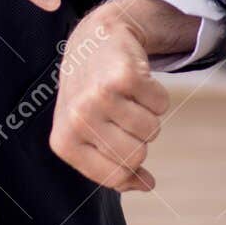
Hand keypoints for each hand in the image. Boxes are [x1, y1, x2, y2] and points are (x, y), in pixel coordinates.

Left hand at [49, 5, 171, 191]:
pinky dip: (156, 94)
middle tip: (122, 113)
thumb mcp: (89, 133)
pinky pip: (161, 105)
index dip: (129, 165)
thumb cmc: (91, 93)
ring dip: (148, 114)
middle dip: (139, 139)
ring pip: (151, 130)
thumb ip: (114, 165)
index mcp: (64, 142)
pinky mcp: (123, 76)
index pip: (115, 175)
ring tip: (126, 96)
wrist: (94, 39)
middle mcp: (78, 120)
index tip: (122, 141)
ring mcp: (98, 97)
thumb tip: (146, 185)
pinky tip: (135, 80)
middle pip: (136, 155)